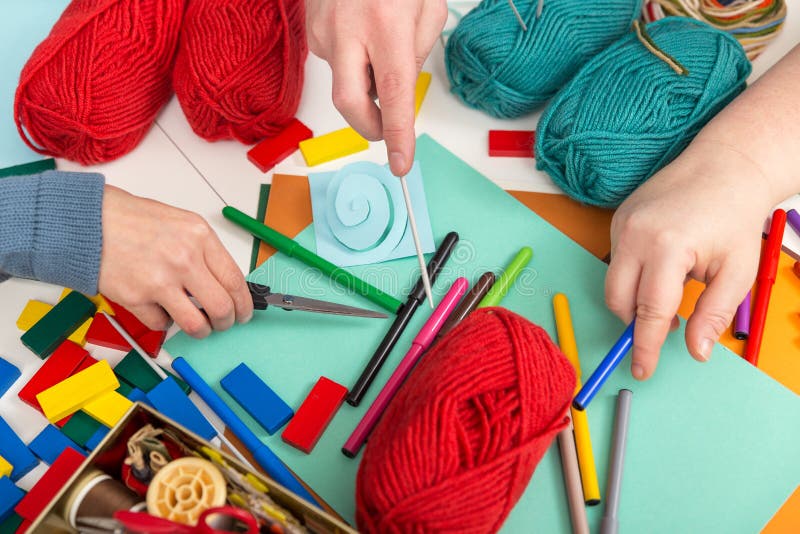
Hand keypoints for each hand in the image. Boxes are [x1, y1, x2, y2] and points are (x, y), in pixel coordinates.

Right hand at [98, 186, 252, 337]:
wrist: (89, 221)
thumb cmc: (133, 221)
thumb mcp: (182, 224)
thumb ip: (204, 252)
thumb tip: (225, 284)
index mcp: (199, 237)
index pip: (235, 280)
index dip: (244, 304)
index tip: (244, 313)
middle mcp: (184, 259)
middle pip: (221, 307)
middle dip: (226, 322)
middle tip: (222, 324)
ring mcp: (160, 280)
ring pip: (196, 325)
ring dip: (200, 330)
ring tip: (197, 325)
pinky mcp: (136, 298)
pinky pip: (162, 324)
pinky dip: (164, 322)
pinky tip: (159, 307)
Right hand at [306, 0, 446, 175]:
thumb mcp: (427, 8)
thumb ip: (417, 54)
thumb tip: (398, 93)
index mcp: (386, 23)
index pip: (393, 94)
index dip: (397, 134)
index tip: (401, 163)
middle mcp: (348, 30)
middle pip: (350, 104)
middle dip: (370, 127)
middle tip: (389, 126)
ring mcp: (323, 31)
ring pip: (346, 80)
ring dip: (367, 78)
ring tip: (380, 39)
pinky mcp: (310, 30)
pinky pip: (336, 62)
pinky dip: (354, 60)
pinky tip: (361, 32)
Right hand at [605, 141, 772, 378]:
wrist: (725, 166)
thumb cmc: (734, 219)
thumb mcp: (736, 272)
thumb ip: (713, 315)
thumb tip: (696, 352)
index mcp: (667, 249)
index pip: (649, 312)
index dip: (646, 346)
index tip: (643, 370)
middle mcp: (635, 236)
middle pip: (618, 300)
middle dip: (635, 323)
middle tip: (663, 329)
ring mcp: (621, 225)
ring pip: (613, 282)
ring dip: (633, 298)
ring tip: (669, 289)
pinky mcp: (616, 219)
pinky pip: (615, 260)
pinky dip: (632, 273)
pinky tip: (661, 263)